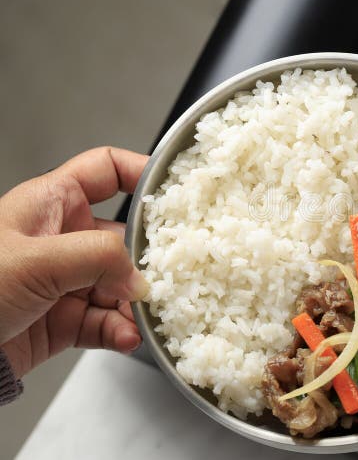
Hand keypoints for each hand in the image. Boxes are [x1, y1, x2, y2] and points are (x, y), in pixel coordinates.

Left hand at [0, 147, 148, 377]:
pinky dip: (121, 329)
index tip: (175, 189)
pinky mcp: (62, 320)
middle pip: (123, 236)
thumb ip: (97, 258)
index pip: (106, 170)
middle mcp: (61, 238)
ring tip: (146, 315)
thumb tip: (139, 277)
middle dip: (148, 258)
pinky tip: (127, 335)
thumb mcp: (34, 260)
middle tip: (170, 272)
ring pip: (120, 283)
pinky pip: (106, 321)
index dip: (142, 171)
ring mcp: (63, 280)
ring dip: (136, 302)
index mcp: (50, 204)